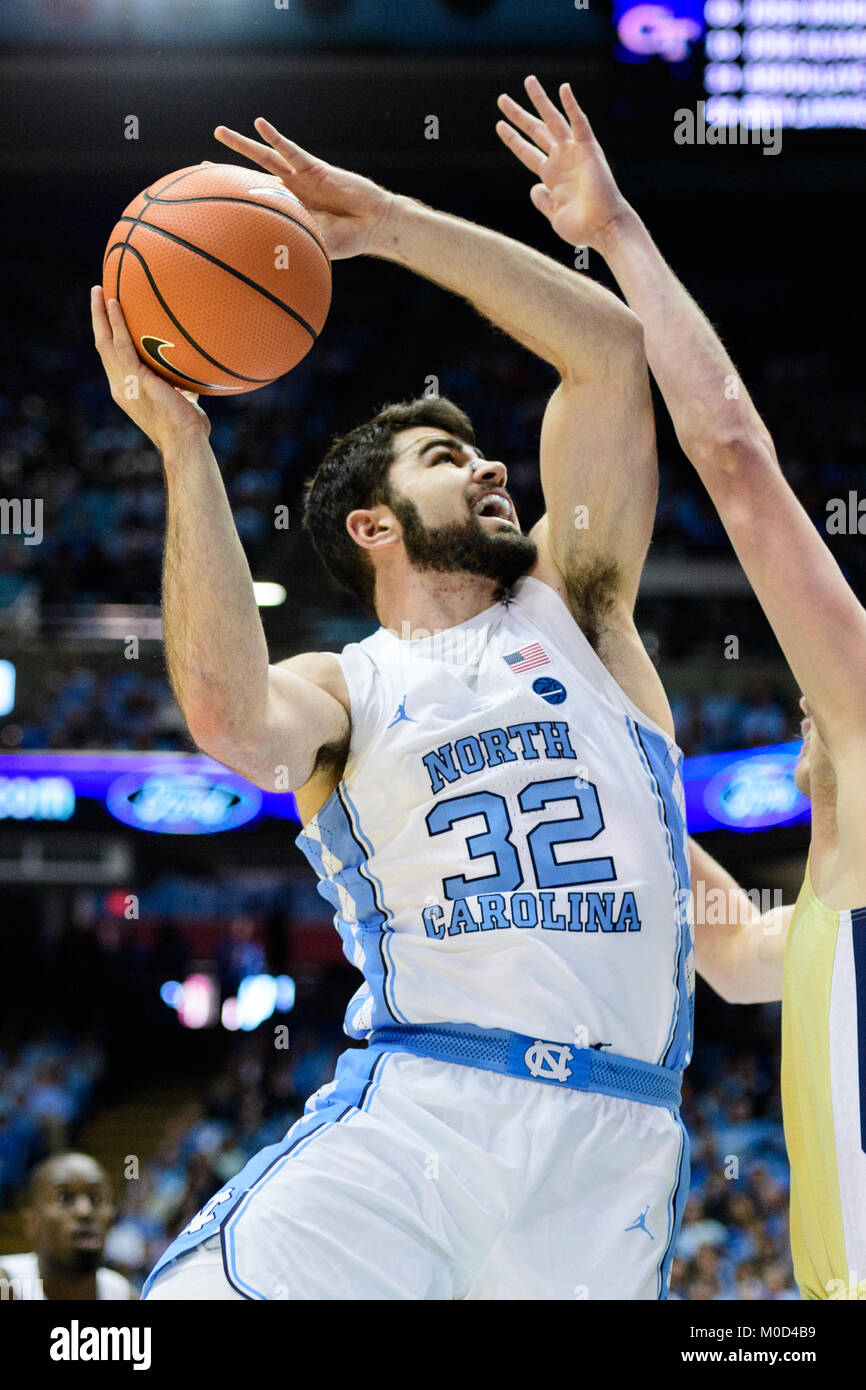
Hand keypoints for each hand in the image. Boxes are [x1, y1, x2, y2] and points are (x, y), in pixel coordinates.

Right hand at [91, 287, 209, 454]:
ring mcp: (124, 382)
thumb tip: (192, 384)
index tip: (108, 320)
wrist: (185, 443)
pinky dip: (117, 322)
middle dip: (98, 320)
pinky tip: (114, 302)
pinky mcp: (134, 378)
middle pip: (103, 346)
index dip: (109, 338)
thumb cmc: (188, 431)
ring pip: (105, 341)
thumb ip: (181, 391)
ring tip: (99, 290)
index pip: (113, 361)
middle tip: (97, 295)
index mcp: (127, 392)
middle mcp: (120, 386)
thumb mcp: (183, 405)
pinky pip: (122, 343)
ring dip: (100, 314)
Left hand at [213, 118, 393, 259]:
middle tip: (200, 166)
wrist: (373, 224)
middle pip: (251, 178)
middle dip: (226, 171)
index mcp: (288, 213)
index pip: (254, 205)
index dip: (233, 201)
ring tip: (219, 133)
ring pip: (264, 157)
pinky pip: (290, 149)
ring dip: (242, 145)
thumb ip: (295, 244)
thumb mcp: (316, 245)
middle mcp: (289, 192)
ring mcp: (300, 177)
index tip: (208, 201)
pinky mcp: (313, 166)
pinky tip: (260, 124)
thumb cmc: (348, 240)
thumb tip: (267, 255)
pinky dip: (274, 137)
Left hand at [496, 77, 630, 254]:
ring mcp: (575, 153)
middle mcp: (562, 160)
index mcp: (551, 176)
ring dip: (540, 101)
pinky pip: (579, 123)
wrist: (603, 228)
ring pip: (553, 121)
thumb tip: (533, 188)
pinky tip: (563, 89)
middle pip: (536, 131)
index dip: (513, 139)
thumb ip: (543, 201)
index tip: (499, 125)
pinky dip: (572, 106)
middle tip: (502, 99)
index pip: (527, 152)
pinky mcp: (589, 150)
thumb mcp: (555, 215)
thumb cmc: (582, 228)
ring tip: (528, 80)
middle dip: (519, 115)